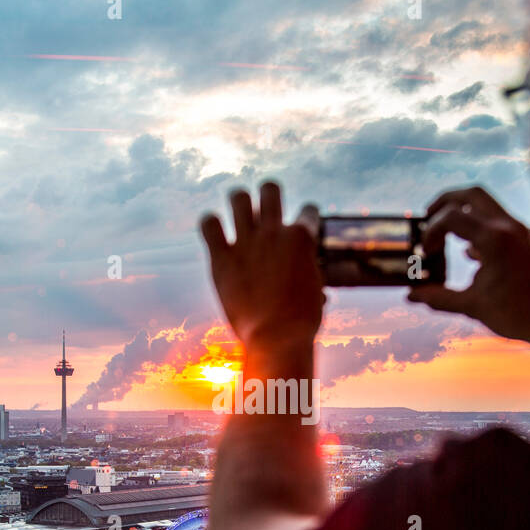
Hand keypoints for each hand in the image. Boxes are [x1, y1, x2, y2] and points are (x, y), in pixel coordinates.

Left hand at [200, 182, 323, 354]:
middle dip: (269, 194)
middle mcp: (274, 232)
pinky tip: (214, 231)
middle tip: (266, 210)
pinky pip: (209, 225)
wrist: (277, 340)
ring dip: (239, 202)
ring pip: (238, 198)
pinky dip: (210, 224)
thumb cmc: (302, 323)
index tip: (300, 228)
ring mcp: (247, 243)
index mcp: (302, 238)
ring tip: (239, 212)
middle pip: (270, 189)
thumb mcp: (315, 294)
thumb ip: (311, 279)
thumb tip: (321, 291)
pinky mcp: (222, 258)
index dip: (306, 217)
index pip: (308, 210)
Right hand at [411, 186, 529, 346]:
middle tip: (428, 216)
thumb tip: (411, 295)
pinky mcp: (529, 240)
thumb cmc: (518, 315)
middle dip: (446, 201)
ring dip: (465, 213)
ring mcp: (522, 231)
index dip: (432, 230)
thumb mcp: (471, 306)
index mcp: (494, 239)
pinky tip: (471, 254)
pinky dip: (481, 227)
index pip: (452, 217)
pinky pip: (501, 222)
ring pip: (488, 205)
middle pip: (471, 194)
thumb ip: (438, 298)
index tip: (426, 251)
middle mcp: (510, 227)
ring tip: (447, 235)